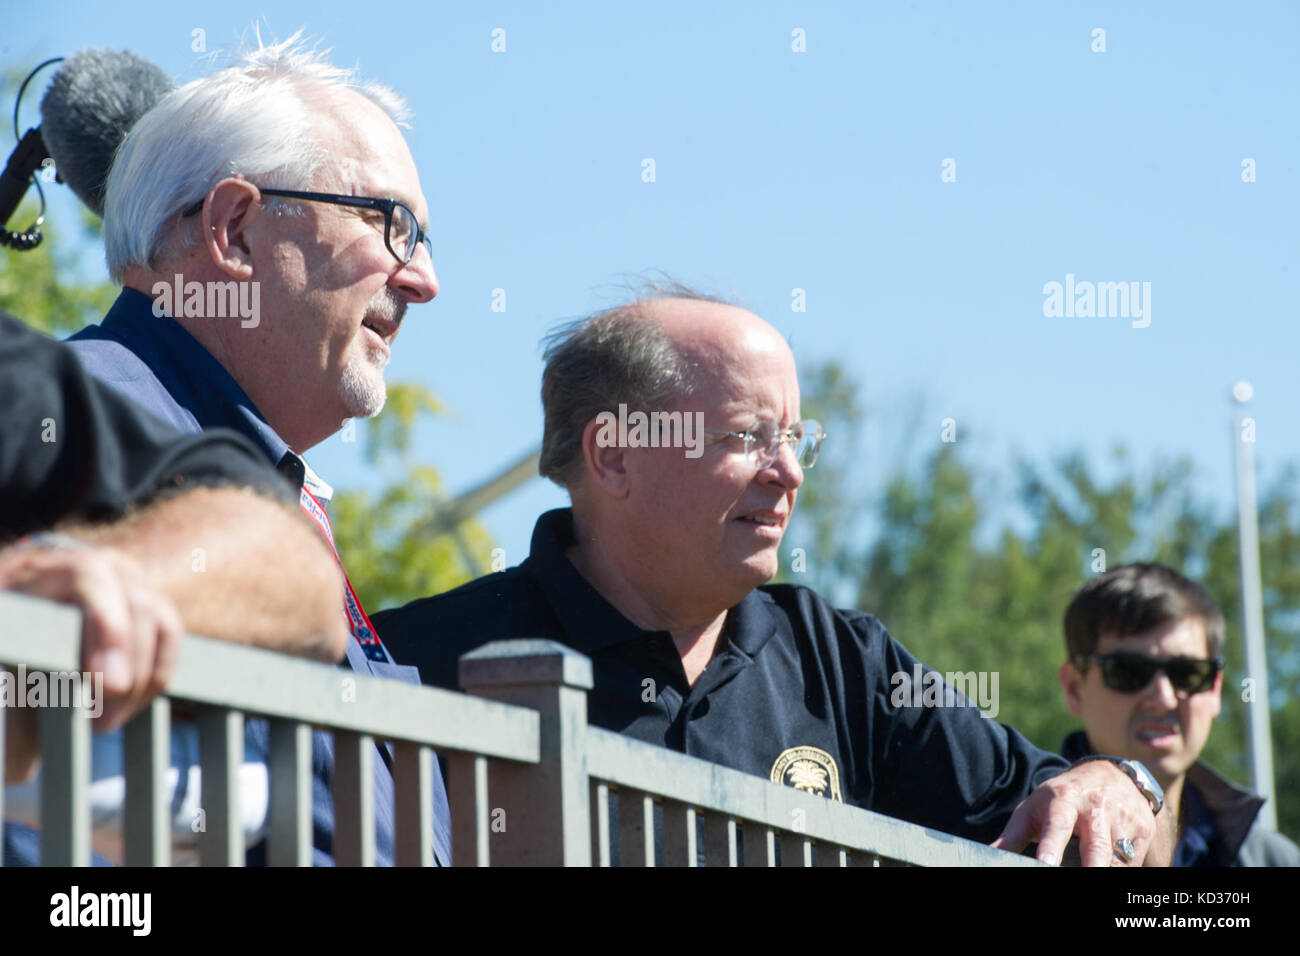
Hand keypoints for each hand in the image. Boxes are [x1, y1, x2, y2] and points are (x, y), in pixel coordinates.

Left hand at [0, 543, 182, 732]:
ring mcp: (131, 580)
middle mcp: (99, 565)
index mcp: (50, 569)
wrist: (27, 598)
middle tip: (102, 726)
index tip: (107, 685)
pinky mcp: (152, 603)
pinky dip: (155, 675)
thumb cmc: (12, 634)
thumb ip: (14, 703)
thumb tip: (21, 769)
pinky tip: (127, 707)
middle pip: (135, 604)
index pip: (91, 581)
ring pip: (159, 621)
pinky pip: (171, 636)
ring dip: (139, 681)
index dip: (107, 631)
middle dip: (127, 667)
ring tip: (104, 726)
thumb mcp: (5, 656)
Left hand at [990, 760, 1157, 865]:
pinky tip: (1105, 864)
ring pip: (1116, 860)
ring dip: (1102, 869)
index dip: (1051, 848)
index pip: (1057, 827)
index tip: (1044, 865)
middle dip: (1091, 867)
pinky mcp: (1143, 830)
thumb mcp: (1034, 810)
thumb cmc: (1061, 798)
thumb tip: (987, 856)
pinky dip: (1117, 869)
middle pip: (1095, 848)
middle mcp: (1095, 807)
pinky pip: (1131, 863)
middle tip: (1083, 876)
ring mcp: (1122, 818)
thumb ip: (1011, 837)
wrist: (1107, 773)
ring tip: (1088, 868)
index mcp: (1063, 800)